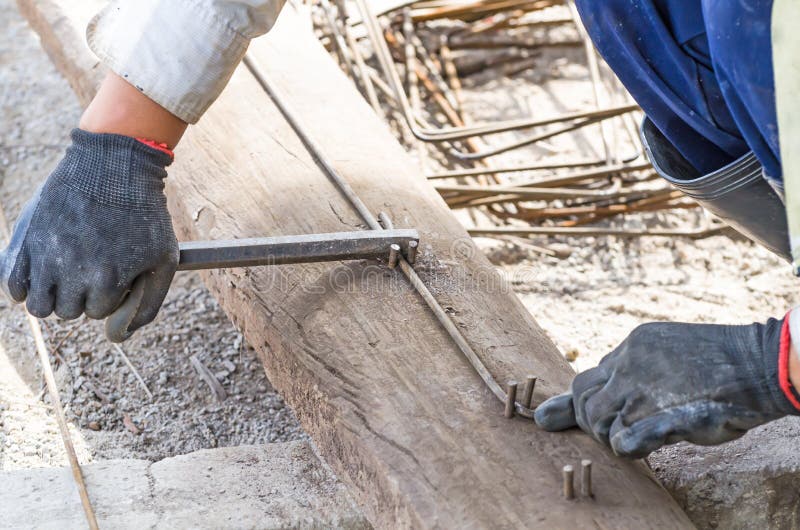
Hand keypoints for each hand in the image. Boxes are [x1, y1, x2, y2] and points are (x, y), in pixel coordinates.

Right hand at [0, 129, 177, 340]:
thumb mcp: (163, 260)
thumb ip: (147, 305)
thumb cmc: (144, 214)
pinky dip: (25, 283)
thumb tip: (119, 337)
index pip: (98, 313)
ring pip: (39, 307)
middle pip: (68, 312)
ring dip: (55, 294)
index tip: (116, 268)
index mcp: (106, 279)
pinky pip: (12, 286)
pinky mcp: (23, 240)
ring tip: (70, 270)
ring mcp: (43, 255)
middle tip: (94, 264)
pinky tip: (44, 268)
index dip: (109, 293)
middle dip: (83, 295)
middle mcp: (70, 272)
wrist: (113, 165)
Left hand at [534, 320, 799, 457]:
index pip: (588, 378)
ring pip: (596, 421)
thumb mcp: (665, 352)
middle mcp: (629, 365)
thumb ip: (635, 368)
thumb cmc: (718, 363)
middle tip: (609, 433)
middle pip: (583, 399)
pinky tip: (640, 447)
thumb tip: (617, 385)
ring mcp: (644, 390)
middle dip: (589, 420)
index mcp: (632, 347)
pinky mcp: (663, 416)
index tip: (598, 416)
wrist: (760, 364)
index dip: (587, 402)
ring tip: (630, 440)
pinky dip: (625, 448)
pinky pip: (624, 439)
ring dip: (607, 437)